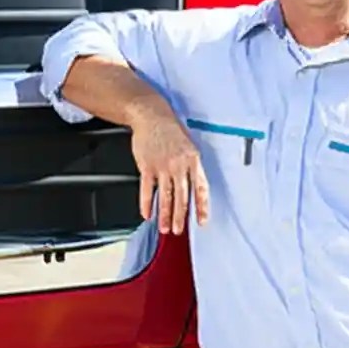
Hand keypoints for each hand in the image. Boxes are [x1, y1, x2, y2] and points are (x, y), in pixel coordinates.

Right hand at [128, 106, 210, 234]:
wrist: (151, 116)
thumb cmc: (171, 130)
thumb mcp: (190, 145)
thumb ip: (192, 166)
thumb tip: (195, 188)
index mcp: (193, 160)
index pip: (200, 188)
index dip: (201, 207)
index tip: (202, 221)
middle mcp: (179, 165)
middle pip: (181, 197)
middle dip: (181, 217)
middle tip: (179, 231)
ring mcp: (162, 166)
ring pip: (165, 196)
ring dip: (165, 215)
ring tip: (165, 228)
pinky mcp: (147, 167)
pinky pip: (147, 190)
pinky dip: (146, 204)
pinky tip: (147, 214)